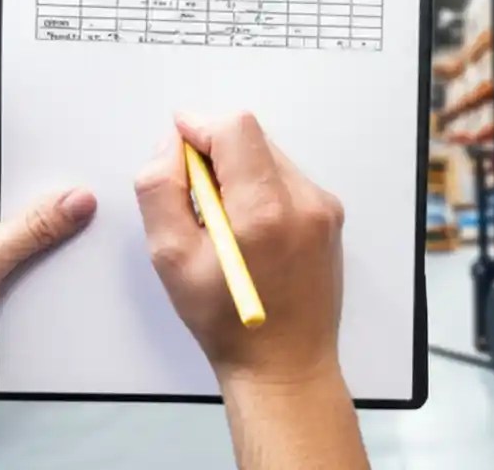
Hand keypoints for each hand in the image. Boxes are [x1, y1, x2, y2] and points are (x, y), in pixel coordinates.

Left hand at [0, 55, 96, 368]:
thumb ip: (31, 231)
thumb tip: (79, 199)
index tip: (25, 49)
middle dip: (35, 124)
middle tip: (77, 106)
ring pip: (2, 176)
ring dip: (35, 173)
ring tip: (78, 165)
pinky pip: (1, 208)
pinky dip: (28, 207)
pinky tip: (57, 215)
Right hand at [134, 112, 344, 385]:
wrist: (285, 365)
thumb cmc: (226, 322)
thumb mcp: (172, 259)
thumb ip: (161, 192)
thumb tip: (170, 146)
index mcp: (266, 210)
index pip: (237, 129)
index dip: (200, 127)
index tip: (176, 143)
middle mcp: (305, 201)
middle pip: (255, 139)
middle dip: (215, 150)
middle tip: (192, 191)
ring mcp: (324, 208)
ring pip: (271, 157)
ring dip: (238, 170)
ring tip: (220, 218)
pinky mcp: (331, 217)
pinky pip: (288, 179)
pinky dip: (260, 187)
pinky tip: (247, 228)